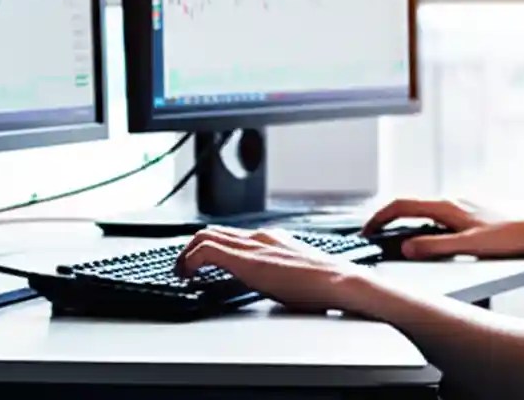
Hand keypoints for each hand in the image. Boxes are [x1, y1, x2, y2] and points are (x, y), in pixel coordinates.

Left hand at [175, 226, 378, 312]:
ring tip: (181, 273)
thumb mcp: (295, 277)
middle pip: (212, 231)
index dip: (208, 248)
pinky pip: (207, 250)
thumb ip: (278, 277)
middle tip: (183, 269)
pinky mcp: (247, 259)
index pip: (230, 236)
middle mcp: (260, 236)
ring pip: (205, 235)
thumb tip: (272, 292)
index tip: (198, 266)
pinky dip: (190, 260)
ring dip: (187, 254)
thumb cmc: (325, 286)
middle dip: (191, 249)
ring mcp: (253, 245)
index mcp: (272, 240)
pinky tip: (188, 276)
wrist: (341, 283)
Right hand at [363, 198, 523, 259]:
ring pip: (427, 213)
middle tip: (377, 235)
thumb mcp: (466, 246)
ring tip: (402, 242)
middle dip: (390, 220)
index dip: (380, 217)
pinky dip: (427, 227)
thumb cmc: (509, 236)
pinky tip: (435, 241)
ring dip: (409, 224)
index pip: (402, 206)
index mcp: (446, 207)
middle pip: (411, 207)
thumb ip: (434, 247)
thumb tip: (407, 248)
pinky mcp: (473, 214)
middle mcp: (453, 202)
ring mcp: (463, 207)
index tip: (367, 230)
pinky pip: (441, 218)